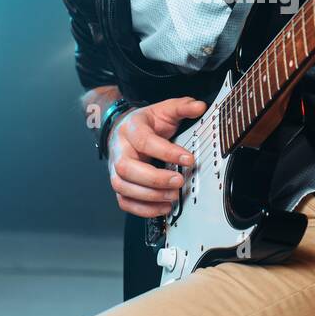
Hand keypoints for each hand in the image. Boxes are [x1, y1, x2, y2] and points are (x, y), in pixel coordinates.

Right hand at [108, 96, 206, 217]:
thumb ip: (182, 107)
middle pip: (127, 168)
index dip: (167, 152)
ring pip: (123, 187)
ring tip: (173, 197)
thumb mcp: (163, 110)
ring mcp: (115, 169)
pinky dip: (142, 209)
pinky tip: (162, 207)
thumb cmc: (145, 124)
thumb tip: (199, 106)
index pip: (145, 141)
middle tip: (179, 182)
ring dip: (149, 196)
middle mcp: (119, 150)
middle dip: (154, 179)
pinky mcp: (119, 184)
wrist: (122, 130)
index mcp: (131, 129)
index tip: (189, 159)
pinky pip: (124, 201)